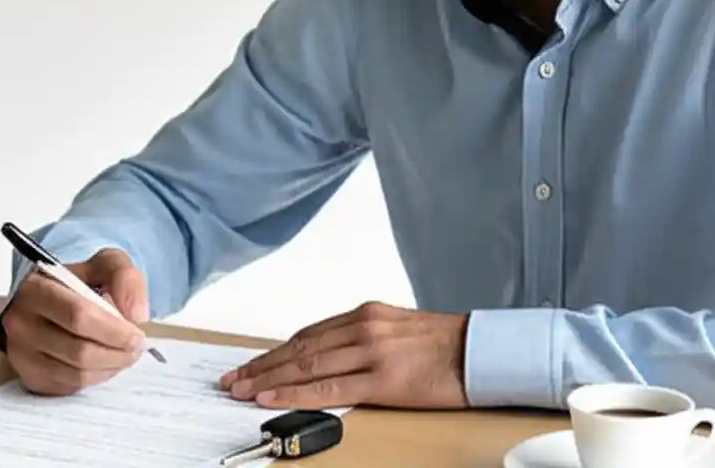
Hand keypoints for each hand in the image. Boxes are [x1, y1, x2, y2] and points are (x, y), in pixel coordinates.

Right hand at [1, 248, 149, 395]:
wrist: (57, 299)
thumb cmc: (82, 282)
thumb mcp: (107, 264)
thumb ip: (124, 278)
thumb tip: (136, 315)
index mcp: (34, 288)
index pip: (77, 315)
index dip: (113, 330)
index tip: (137, 335)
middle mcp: (19, 323)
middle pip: (78, 350)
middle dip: (117, 352)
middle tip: (137, 348)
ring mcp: (20, 354)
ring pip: (76, 373)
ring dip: (110, 367)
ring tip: (126, 354)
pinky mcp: (29, 377)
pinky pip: (70, 386)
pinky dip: (96, 377)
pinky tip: (105, 362)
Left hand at [218, 301, 469, 409]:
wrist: (481, 352)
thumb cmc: (446, 344)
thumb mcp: (399, 329)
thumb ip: (365, 338)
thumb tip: (333, 356)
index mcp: (366, 315)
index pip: (308, 334)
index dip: (275, 351)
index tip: (252, 363)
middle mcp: (363, 328)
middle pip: (299, 349)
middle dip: (262, 365)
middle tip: (233, 378)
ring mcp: (371, 352)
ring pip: (306, 366)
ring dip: (268, 379)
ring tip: (242, 390)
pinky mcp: (382, 380)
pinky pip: (328, 388)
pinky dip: (295, 394)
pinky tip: (273, 398)